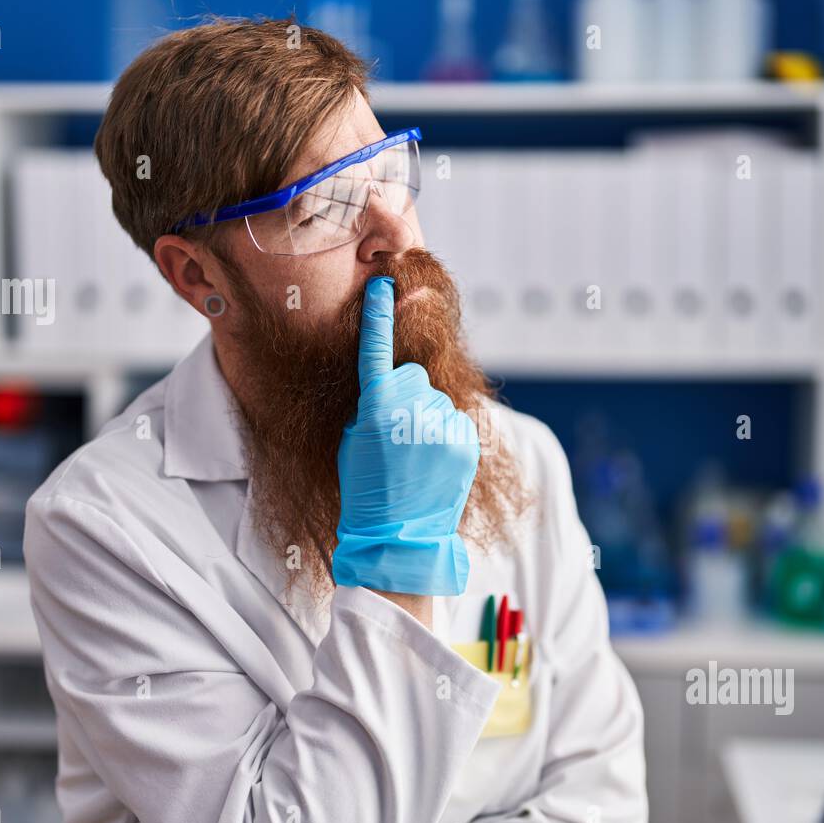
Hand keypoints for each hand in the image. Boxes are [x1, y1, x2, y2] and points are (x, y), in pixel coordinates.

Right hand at [331, 276, 479, 595]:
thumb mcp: (356, 439)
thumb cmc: (365, 490)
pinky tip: (432, 462)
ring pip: (435, 399)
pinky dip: (445, 433)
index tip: (384, 285)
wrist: (397, 537)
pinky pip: (454, 419)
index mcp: (377, 406)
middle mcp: (414, 407)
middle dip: (404, 395)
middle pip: (412, 376)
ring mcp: (444, 423)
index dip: (379, 315)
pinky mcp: (467, 438)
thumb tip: (397, 380)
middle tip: (393, 437)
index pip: (376, 349)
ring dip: (425, 417)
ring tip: (413, 457)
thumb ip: (375, 403)